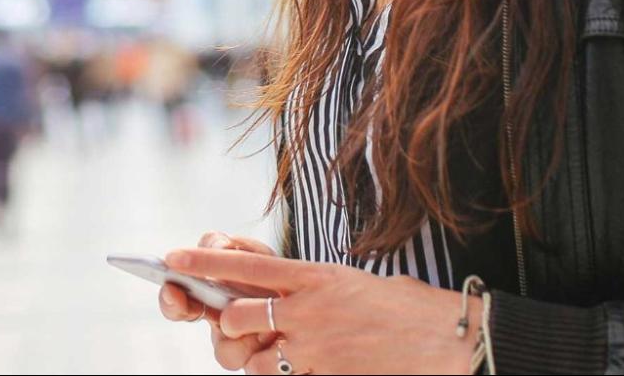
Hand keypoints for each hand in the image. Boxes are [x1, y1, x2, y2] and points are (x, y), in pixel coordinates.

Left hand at [166, 246, 476, 374]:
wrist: (450, 341)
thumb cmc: (412, 311)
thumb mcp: (360, 285)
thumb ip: (319, 291)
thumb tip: (293, 300)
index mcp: (317, 276)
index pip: (245, 265)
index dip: (204, 262)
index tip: (173, 258)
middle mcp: (308, 309)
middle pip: (236, 316)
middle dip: (228, 326)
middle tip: (235, 330)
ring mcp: (315, 348)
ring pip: (254, 357)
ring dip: (257, 360)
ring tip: (281, 357)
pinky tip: (314, 368)